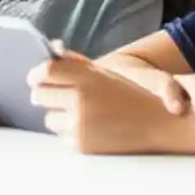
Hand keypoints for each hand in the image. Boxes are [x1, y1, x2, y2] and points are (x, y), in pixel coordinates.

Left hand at [28, 50, 171, 153]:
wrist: (158, 124)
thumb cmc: (130, 94)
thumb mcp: (105, 73)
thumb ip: (76, 62)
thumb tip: (51, 49)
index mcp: (88, 78)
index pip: (46, 71)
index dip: (37, 74)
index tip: (36, 77)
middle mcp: (81, 100)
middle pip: (38, 95)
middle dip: (43, 94)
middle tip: (54, 94)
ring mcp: (79, 125)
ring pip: (48, 118)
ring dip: (57, 115)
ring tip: (81, 113)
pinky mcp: (81, 145)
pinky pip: (61, 136)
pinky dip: (70, 132)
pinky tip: (90, 128)